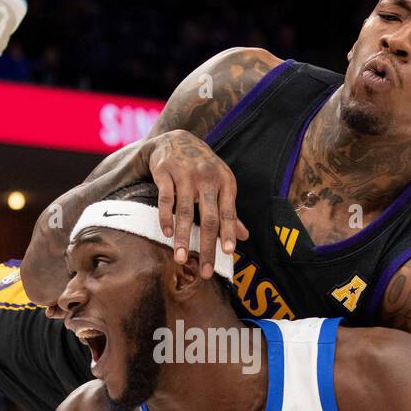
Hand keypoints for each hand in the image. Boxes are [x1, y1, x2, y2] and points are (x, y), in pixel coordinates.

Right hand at [147, 130, 247, 278]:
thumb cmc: (202, 168)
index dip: (229, 233)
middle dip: (207, 246)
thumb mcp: (221, 184)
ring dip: (184, 238)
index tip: (228, 253)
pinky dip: (166, 217)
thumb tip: (244, 237)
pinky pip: (166, 199)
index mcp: (225, 182)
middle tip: (205, 270)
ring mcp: (185, 174)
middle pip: (209, 217)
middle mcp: (207, 178)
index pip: (229, 212)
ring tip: (181, 259)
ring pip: (185, 211)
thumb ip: (229, 210)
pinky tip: (167, 233)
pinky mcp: (165, 172)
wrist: (176, 139)